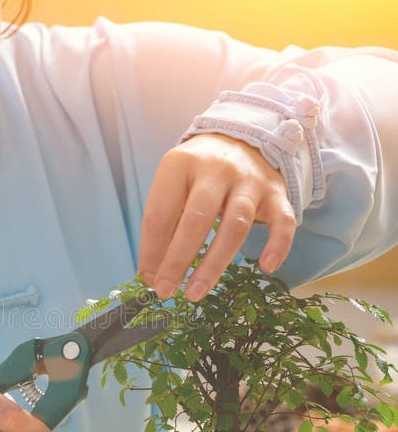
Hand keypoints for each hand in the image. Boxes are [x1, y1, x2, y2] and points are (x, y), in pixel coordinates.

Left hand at [137, 132, 295, 300]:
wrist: (242, 139)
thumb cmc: (199, 173)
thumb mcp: (174, 185)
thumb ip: (164, 223)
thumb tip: (152, 273)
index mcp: (181, 165)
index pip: (160, 213)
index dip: (151, 250)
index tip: (148, 279)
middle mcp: (216, 170)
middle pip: (196, 221)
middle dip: (178, 261)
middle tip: (166, 291)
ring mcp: (249, 181)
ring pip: (235, 226)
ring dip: (214, 264)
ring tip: (196, 293)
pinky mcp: (276, 193)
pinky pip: (283, 221)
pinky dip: (278, 245)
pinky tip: (266, 268)